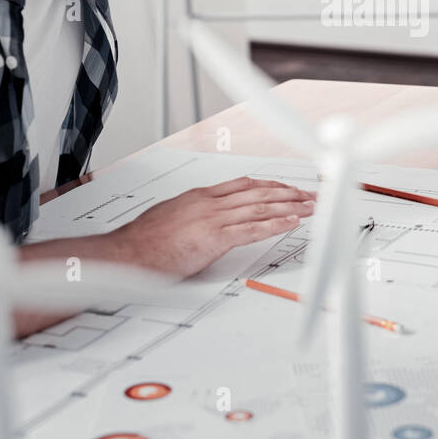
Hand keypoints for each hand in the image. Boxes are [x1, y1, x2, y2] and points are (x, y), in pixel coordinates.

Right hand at [114, 177, 313, 277]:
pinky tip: (292, 223)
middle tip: (308, 195)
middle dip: (287, 193)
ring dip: (289, 206)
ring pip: (260, 207)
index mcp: (200, 197)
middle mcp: (210, 203)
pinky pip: (252, 229)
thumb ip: (189, 215)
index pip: (243, 185)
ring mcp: (213, 218)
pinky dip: (275, 225)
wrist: (128, 253)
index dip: (268, 185)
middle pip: (258, 192)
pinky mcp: (214, 238)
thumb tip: (199, 221)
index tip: (284, 187)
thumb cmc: (143, 241)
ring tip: (309, 207)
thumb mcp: (170, 217)